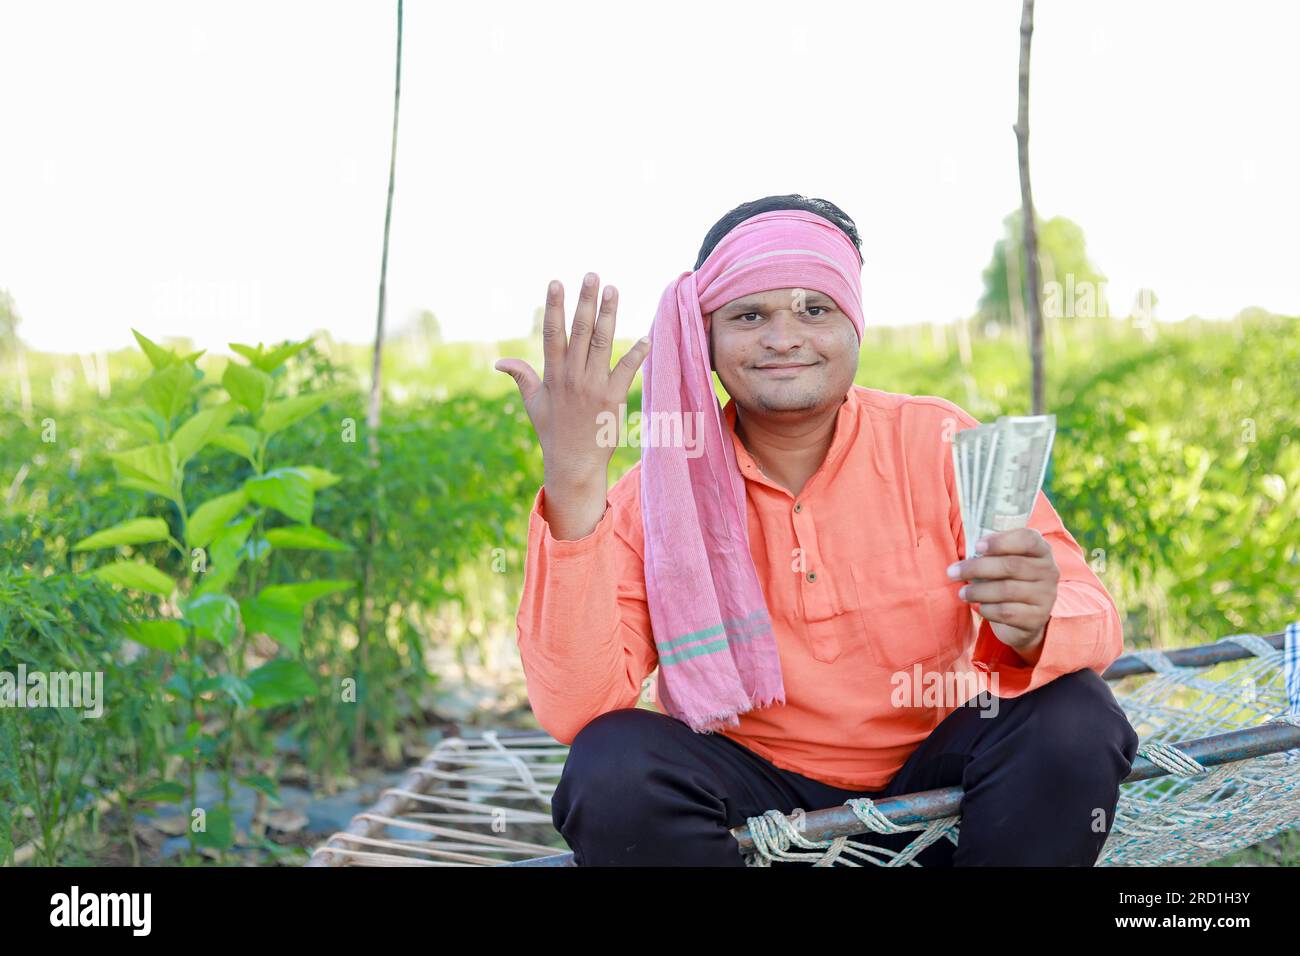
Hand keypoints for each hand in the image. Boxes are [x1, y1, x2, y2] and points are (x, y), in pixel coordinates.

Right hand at [494, 273, 650, 537]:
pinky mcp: (613, 398)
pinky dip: (636, 354)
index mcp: (553, 374)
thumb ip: (521, 376)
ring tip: (614, 290)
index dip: (554, 306)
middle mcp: (572, 376)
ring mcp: (593, 386)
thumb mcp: (533, 403)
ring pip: (602, 343)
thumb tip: (499, 362)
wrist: (574, 463)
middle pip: (580, 331)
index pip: (552, 333)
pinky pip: (626, 370)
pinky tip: (645, 337)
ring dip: (609, 315)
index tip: (555, 282)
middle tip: (591, 275)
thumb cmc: (553, 431)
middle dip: (585, 301)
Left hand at [946, 527, 1058, 655]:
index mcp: (1041, 550)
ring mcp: (1046, 596)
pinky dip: (987, 609)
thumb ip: (992, 552)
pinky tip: (978, 607)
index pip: (1028, 539)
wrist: (1024, 619)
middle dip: (977, 568)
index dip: (1001, 542)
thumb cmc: (1008, 580)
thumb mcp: (1005, 562)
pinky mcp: (1037, 618)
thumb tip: (966, 551)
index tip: (977, 546)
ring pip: (1007, 590)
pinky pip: (1007, 612)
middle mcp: (1049, 571)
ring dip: (978, 591)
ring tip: (961, 592)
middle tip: (953, 572)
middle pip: (1012, 566)